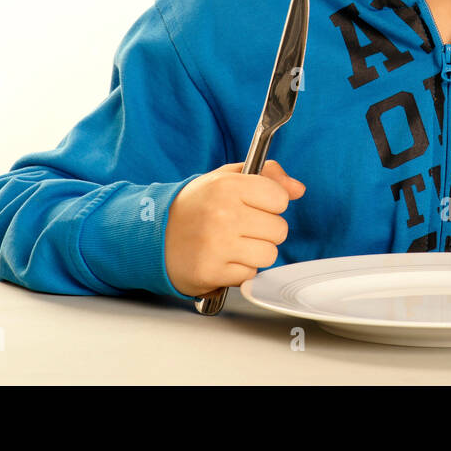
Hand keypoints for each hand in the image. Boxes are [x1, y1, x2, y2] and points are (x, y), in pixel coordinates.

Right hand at [164, 158, 305, 297]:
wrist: (152, 235)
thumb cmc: (194, 206)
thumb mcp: (225, 178)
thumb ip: (266, 175)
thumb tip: (298, 188)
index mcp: (228, 185)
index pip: (280, 198)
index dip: (270, 203)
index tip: (254, 204)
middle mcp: (223, 214)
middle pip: (279, 229)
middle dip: (264, 229)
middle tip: (240, 226)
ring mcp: (217, 245)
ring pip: (269, 255)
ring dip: (254, 252)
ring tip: (232, 244)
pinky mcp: (211, 272)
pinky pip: (249, 275)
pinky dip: (239, 270)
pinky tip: (222, 259)